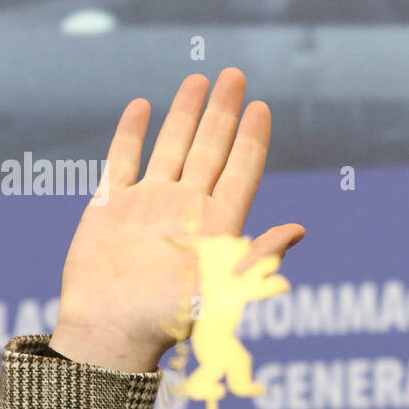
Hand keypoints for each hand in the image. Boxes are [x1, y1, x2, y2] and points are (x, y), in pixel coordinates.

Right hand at [50, 68, 304, 372]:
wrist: (110, 334)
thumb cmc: (169, 319)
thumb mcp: (222, 290)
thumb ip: (257, 258)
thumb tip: (298, 230)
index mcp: (217, 223)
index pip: (241, 170)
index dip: (252, 138)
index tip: (262, 107)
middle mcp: (186, 207)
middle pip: (210, 148)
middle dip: (224, 111)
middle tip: (235, 75)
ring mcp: (149, 204)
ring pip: (171, 146)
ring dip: (185, 113)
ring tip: (199, 79)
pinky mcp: (112, 208)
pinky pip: (123, 161)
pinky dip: (131, 133)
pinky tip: (142, 107)